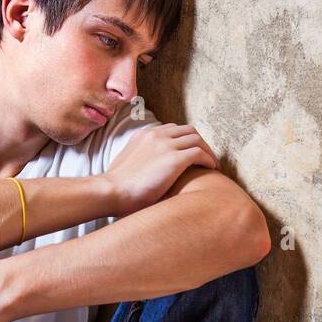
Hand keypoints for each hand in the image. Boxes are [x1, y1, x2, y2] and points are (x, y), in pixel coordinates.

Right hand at [103, 123, 217, 216]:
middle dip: (199, 143)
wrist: (111, 191)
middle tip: (205, 158)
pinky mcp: (175, 159)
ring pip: (196, 139)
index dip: (184, 141)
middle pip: (188, 130)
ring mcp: (166, 145)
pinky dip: (208, 160)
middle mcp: (156, 135)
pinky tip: (211, 169)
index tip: (190, 153)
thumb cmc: (115, 187)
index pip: (172, 130)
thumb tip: (142, 172)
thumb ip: (138, 160)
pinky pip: (199, 153)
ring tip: (211, 164)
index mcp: (144, 135)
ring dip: (207, 151)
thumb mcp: (126, 164)